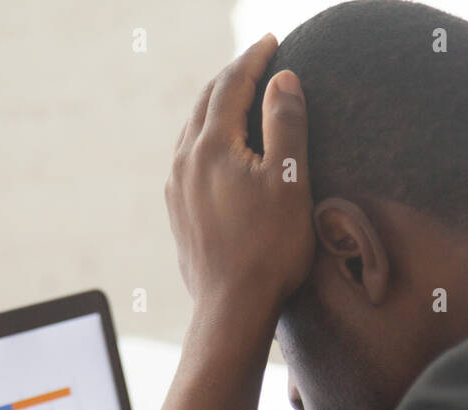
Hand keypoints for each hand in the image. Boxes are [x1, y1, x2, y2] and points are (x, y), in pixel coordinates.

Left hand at [165, 33, 313, 324]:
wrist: (232, 310)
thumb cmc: (268, 249)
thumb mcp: (290, 181)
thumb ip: (285, 124)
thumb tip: (282, 80)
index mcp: (211, 147)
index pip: (232, 85)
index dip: (254, 59)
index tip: (272, 41)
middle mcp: (185, 161)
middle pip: (206, 102)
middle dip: (231, 77)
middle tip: (256, 62)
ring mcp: (177, 189)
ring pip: (193, 131)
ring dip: (216, 108)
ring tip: (239, 99)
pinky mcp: (178, 213)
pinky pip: (189, 159)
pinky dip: (207, 139)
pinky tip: (220, 151)